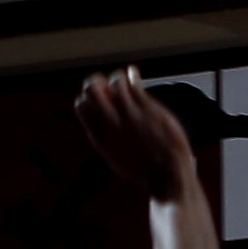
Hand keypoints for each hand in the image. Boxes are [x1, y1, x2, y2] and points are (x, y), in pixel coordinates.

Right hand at [76, 68, 200, 199]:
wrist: (167, 175)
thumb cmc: (143, 170)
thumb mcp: (114, 158)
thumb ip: (105, 138)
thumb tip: (99, 123)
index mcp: (99, 136)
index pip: (80, 105)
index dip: (87, 98)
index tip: (97, 100)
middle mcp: (111, 122)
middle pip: (92, 88)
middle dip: (96, 81)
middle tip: (104, 84)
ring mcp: (129, 113)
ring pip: (114, 80)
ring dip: (117, 78)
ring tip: (124, 82)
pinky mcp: (147, 108)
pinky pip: (133, 83)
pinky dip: (132, 75)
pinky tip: (133, 73)